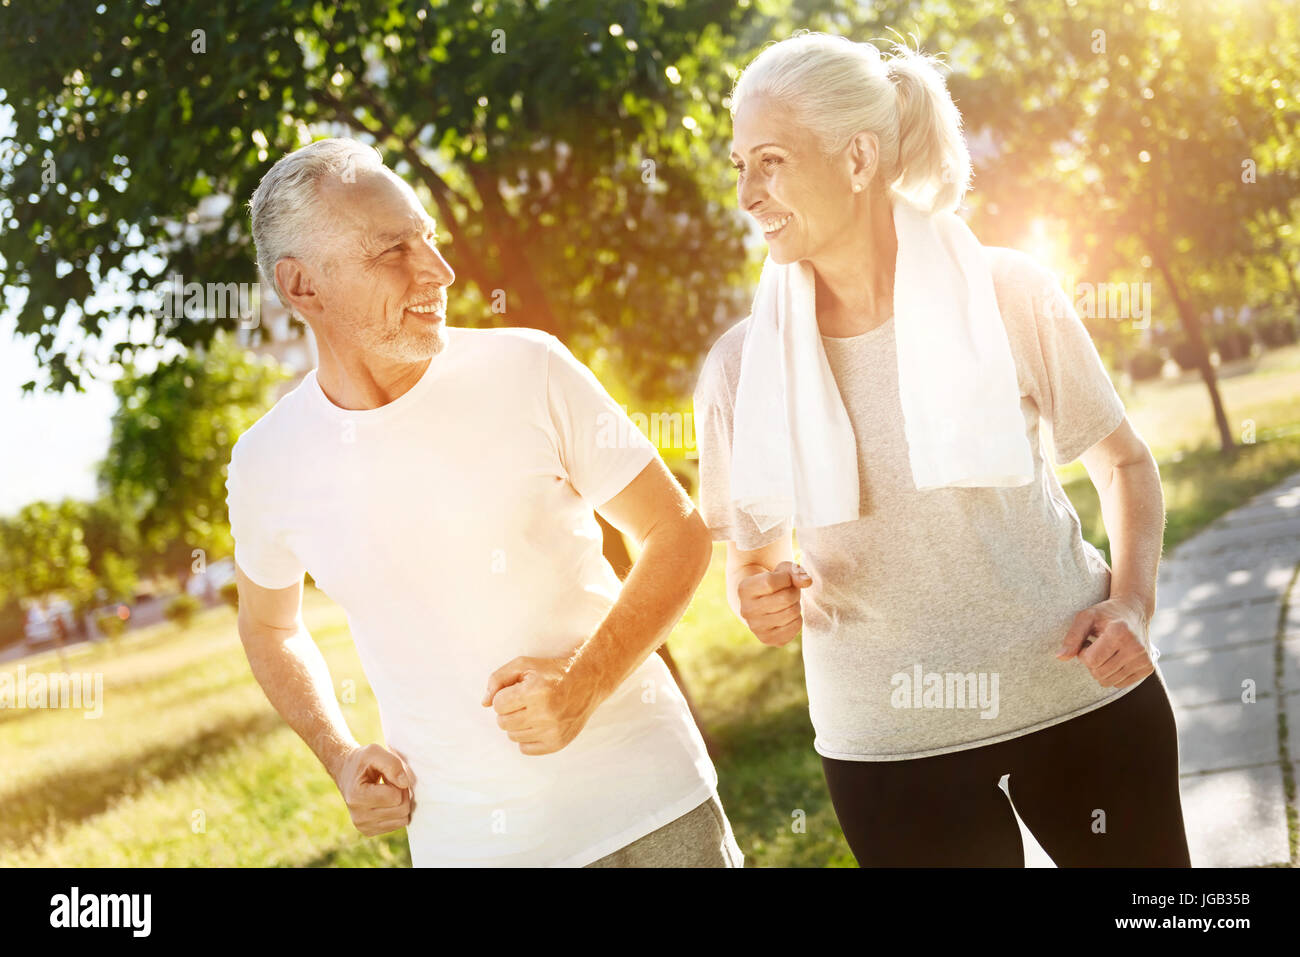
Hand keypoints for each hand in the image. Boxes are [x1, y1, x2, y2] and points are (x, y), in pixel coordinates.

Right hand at [333, 743, 415, 836]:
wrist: (346, 773)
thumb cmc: (362, 761)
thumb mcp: (374, 751)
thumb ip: (392, 764)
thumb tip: (404, 784)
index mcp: (356, 797)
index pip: (394, 796)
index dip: (397, 782)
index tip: (387, 775)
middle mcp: (358, 817)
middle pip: (401, 809)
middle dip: (402, 792)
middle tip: (390, 782)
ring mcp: (363, 826)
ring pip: (402, 819)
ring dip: (400, 802)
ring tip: (387, 791)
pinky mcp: (370, 831)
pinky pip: (398, 824)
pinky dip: (397, 811)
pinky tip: (385, 801)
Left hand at [482, 656, 601, 755]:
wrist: (588, 682)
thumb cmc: (551, 672)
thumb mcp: (524, 665)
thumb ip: (498, 679)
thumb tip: (484, 703)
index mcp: (536, 691)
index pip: (498, 704)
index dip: (504, 696)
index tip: (517, 691)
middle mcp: (545, 713)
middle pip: (503, 722)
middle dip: (508, 711)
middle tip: (524, 701)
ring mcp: (553, 731)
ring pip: (512, 736)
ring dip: (517, 724)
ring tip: (533, 711)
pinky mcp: (557, 743)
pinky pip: (525, 749)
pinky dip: (527, 737)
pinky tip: (538, 724)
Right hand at [736, 561, 812, 646]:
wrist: (761, 604)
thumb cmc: (773, 583)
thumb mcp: (781, 571)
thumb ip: (795, 572)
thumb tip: (807, 581)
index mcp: (744, 589)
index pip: (771, 581)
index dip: (786, 578)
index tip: (784, 579)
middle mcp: (746, 610)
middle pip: (785, 598)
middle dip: (794, 592)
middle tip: (790, 592)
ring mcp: (756, 627)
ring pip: (792, 612)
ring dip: (796, 605)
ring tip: (789, 604)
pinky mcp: (768, 639)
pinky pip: (796, 627)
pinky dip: (797, 619)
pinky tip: (788, 615)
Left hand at [1056, 595, 1154, 687]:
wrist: (1134, 610)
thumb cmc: (1106, 613)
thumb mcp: (1086, 617)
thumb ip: (1072, 637)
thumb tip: (1060, 657)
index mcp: (1119, 632)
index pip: (1091, 660)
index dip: (1082, 653)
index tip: (1087, 642)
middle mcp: (1135, 647)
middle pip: (1099, 673)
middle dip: (1091, 662)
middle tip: (1096, 646)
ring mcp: (1144, 659)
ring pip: (1109, 682)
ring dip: (1101, 669)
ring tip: (1106, 651)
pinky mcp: (1148, 668)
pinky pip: (1120, 684)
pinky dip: (1113, 674)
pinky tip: (1116, 657)